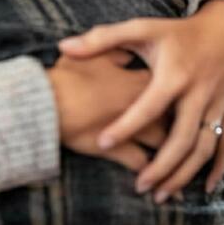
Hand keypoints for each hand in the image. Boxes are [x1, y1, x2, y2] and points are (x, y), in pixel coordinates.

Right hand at [46, 50, 167, 172]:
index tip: (167, 90)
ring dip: (165, 147)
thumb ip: (112, 51)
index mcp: (137, 81)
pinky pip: (141, 162)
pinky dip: (145, 169)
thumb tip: (127, 54)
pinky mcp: (119, 150)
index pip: (166, 84)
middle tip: (175, 120)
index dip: (167, 88)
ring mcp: (133, 130)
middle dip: (175, 118)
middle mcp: (142, 106)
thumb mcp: (89, 55)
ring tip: (168, 151)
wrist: (48, 103)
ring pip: (164, 140)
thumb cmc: (67, 77)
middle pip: (173, 114)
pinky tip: (145, 173)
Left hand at [58, 0, 223, 201]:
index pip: (147, 107)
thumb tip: (64, 45)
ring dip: (184, 173)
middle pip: (181, 138)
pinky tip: (205, 187)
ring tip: (161, 194)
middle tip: (139, 187)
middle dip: (161, 166)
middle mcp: (198, 94)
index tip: (102, 142)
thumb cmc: (178, 32)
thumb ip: (102, 38)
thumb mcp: (142, 28)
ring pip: (203, 147)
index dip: (125, 125)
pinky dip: (217, 167)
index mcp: (174, 76)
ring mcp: (216, 105)